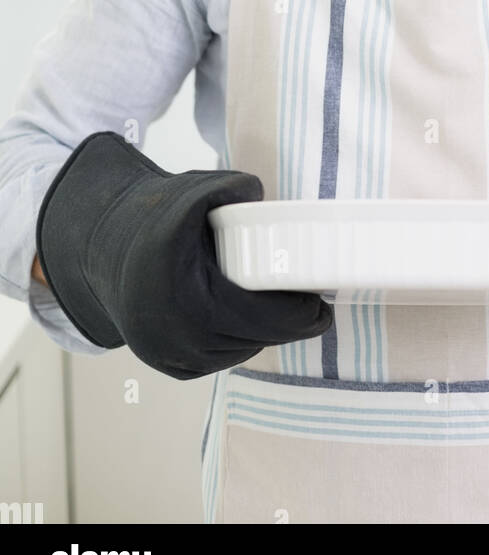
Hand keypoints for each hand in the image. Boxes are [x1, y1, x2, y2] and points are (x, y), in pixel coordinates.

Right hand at [36, 131, 332, 379]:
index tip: (320, 303)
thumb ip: (233, 189)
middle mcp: (163, 320)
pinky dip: (239, 346)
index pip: (252, 309)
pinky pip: (216, 362)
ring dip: (266, 337)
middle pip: (250, 335)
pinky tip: (254, 328)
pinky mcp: (164, 365)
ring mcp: (161, 350)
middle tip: (318, 314)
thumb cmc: (156, 215)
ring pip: (236, 351)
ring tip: (291, 318)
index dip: (293, 312)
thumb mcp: (194, 189)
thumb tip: (271, 206)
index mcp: (172, 273)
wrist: (102, 250)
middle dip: (290, 327)